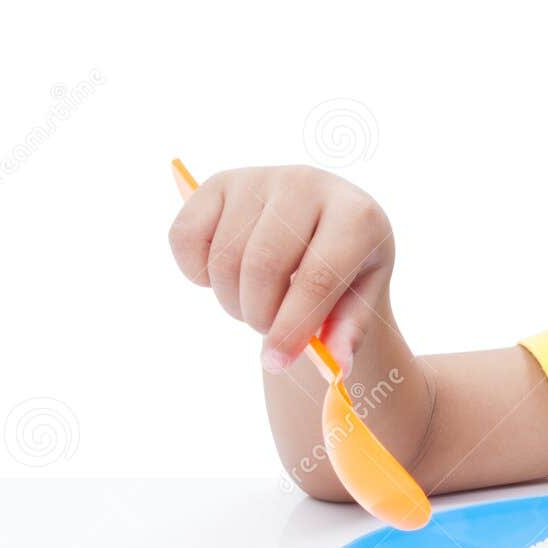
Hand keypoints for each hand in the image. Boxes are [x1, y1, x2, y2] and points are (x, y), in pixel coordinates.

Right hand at [168, 165, 394, 375]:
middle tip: (268, 328)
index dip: (292, 327)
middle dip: (260, 315)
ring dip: (233, 300)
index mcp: (356, 214)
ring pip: (224, 258)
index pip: (318, 276)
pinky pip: (185, 238)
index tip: (276, 363)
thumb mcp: (361, 297)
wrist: (327, 218)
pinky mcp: (219, 182)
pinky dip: (197, 273)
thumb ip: (349, 332)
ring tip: (257, 302)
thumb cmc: (348, 264)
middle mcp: (307, 184)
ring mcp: (259, 178)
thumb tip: (336, 369)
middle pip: (262, 267)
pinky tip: (227, 276)